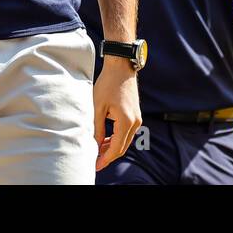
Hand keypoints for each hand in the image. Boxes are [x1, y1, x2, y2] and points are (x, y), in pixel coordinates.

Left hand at [93, 57, 140, 171]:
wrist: (121, 67)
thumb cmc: (107, 84)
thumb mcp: (98, 107)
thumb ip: (97, 128)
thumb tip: (95, 145)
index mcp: (126, 121)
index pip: (116, 148)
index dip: (106, 159)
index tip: (96, 165)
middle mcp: (135, 122)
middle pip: (123, 147)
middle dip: (109, 155)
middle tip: (96, 162)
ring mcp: (137, 118)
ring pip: (125, 140)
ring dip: (113, 147)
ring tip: (98, 151)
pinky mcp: (135, 114)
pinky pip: (127, 132)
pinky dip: (117, 138)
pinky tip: (106, 139)